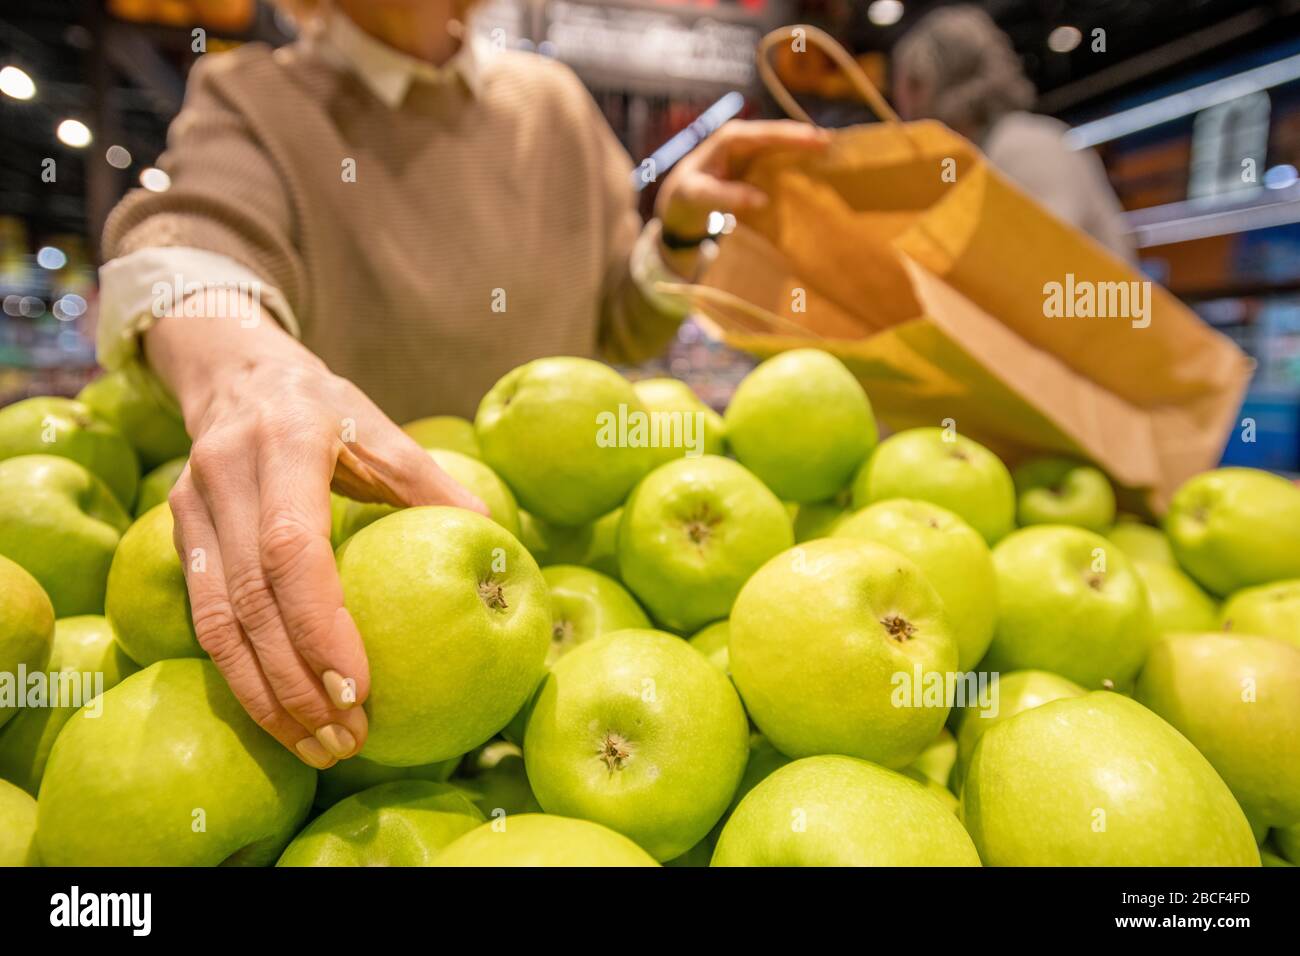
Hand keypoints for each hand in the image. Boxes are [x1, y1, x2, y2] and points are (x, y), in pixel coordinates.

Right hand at [146, 303, 485, 767]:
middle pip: (252, 600)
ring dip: (266, 695)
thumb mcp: (380, 427)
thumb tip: (499, 538)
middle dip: (297, 681)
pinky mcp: (176, 535)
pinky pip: (204, 621)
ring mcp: (191, 508)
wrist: (233, 373)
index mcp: (286, 444)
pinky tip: (280, 716)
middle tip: (349, 738)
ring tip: (318, 746)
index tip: (359, 686)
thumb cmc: (325, 405)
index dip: (321, 623)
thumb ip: (430, 482)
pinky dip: (242, 676)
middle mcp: (227, 476)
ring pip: (218, 623)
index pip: (292, 549)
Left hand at [654, 119, 829, 271]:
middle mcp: (744, 138)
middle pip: (781, 135)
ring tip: (834, 154)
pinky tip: (818, 168)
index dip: (793, 135)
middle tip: (836, 144)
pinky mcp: (757, 162)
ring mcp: (752, 149)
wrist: (680, 201)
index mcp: (731, 138)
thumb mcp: (700, 196)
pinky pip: (781, 158)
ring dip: (807, 149)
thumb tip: (762, 199)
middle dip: (808, 138)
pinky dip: (799, 162)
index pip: (767, 133)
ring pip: (784, 145)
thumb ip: (728, 196)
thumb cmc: (687, 196)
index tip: (817, 139)